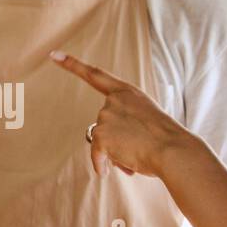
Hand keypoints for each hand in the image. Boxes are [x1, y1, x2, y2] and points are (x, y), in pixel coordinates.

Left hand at [50, 49, 189, 177]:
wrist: (172, 150)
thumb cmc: (166, 140)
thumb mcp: (148, 119)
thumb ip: (126, 123)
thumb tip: (108, 148)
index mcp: (127, 92)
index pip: (95, 75)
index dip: (73, 65)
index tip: (54, 55)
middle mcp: (113, 101)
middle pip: (102, 124)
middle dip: (115, 140)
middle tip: (138, 146)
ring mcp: (106, 116)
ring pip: (101, 141)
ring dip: (114, 152)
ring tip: (135, 155)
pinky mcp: (100, 134)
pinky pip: (96, 155)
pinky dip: (102, 164)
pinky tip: (109, 171)